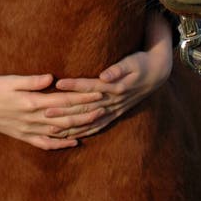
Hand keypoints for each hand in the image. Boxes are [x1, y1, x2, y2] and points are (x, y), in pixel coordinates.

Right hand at [0, 72, 107, 150]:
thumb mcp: (11, 80)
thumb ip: (32, 81)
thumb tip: (51, 77)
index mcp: (31, 102)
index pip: (63, 101)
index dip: (82, 97)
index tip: (98, 92)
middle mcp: (32, 119)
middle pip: (66, 118)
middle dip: (87, 112)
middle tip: (106, 106)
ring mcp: (28, 130)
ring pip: (59, 132)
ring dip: (79, 127)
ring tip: (97, 121)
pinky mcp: (23, 135)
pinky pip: (45, 143)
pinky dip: (61, 144)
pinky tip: (74, 141)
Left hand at [51, 11, 173, 138]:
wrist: (155, 74)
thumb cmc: (140, 64)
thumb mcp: (132, 62)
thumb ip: (118, 69)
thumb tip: (105, 76)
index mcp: (114, 87)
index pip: (89, 87)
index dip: (74, 86)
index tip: (58, 85)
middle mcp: (111, 101)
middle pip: (85, 107)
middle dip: (65, 110)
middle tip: (45, 111)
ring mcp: (113, 110)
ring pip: (88, 121)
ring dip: (70, 125)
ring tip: (50, 128)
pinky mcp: (114, 114)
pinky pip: (96, 127)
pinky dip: (83, 132)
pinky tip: (70, 138)